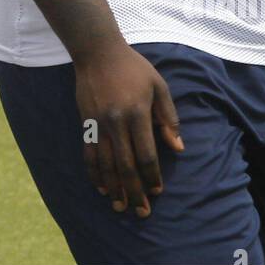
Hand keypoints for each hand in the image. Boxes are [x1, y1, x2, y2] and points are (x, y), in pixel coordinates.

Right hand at [74, 41, 182, 217]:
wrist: (97, 52)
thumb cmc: (133, 68)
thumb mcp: (159, 86)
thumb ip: (168, 117)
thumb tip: (178, 148)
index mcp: (137, 113)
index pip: (146, 154)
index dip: (152, 175)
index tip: (158, 190)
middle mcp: (116, 122)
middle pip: (126, 165)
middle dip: (135, 191)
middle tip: (141, 211)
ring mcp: (98, 124)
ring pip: (106, 164)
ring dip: (114, 187)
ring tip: (120, 205)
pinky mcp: (86, 123)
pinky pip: (90, 154)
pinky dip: (95, 173)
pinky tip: (101, 187)